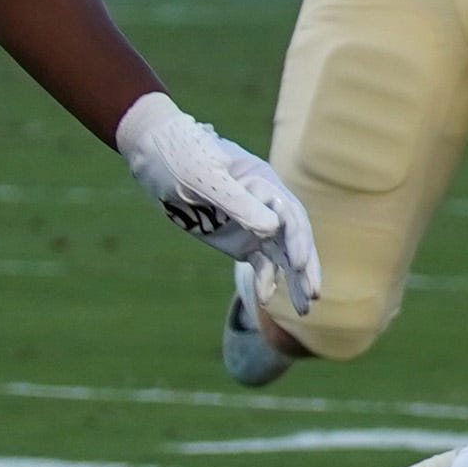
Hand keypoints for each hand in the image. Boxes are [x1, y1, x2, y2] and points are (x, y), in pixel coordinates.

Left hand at [116, 90, 319, 311]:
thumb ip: (238, 203)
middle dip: (305, 267)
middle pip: (293, 238)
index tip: (300, 264)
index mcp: (263, 183)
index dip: (298, 240)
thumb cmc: (181, 157)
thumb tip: (273, 228)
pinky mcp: (241, 241)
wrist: (153, 157)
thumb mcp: (206, 179)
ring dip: (293, 280)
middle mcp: (266, 205)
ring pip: (282, 255)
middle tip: (314, 294)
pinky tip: (265, 300)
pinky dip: (265, 280)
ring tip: (304, 309)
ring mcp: (254, 224)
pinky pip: (260, 263)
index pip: (290, 215)